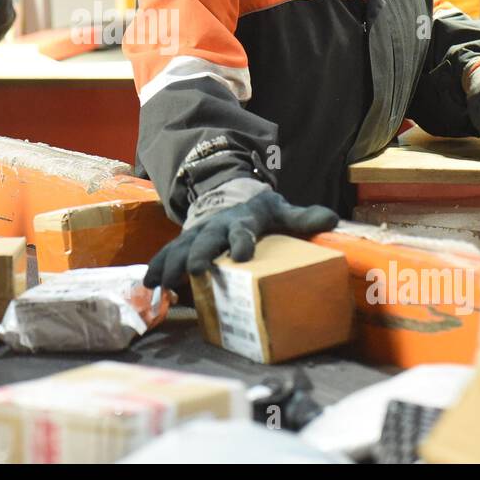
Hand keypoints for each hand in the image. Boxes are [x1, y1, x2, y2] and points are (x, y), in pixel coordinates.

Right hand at [144, 179, 339, 290]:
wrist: (228, 196)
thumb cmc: (260, 212)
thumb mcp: (282, 211)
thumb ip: (303, 218)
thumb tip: (331, 218)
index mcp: (243, 220)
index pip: (244, 229)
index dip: (243, 240)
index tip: (243, 253)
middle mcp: (217, 226)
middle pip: (207, 239)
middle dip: (200, 253)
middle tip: (196, 269)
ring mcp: (197, 234)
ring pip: (181, 247)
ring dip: (171, 264)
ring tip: (160, 283)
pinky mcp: (184, 243)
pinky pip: (168, 254)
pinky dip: (157, 266)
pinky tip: (148, 284)